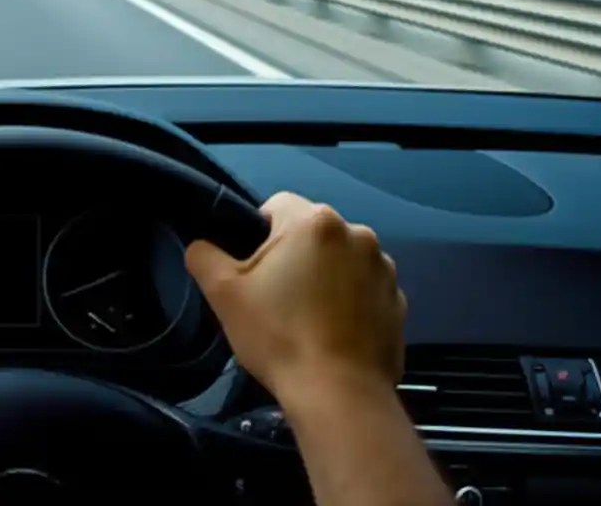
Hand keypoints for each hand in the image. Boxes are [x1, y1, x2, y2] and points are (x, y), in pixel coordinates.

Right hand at [185, 192, 405, 404]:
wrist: (338, 394)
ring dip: (324, 277)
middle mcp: (358, 234)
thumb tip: (201, 245)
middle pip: (311, 234)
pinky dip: (349, 302)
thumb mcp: (224, 294)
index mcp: (316, 222)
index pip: (276, 206)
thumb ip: (204, 256)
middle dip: (293, 256)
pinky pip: (364, 290)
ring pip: (340, 260)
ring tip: (307, 319)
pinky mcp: (399, 302)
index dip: (256, 235)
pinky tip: (333, 333)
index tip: (253, 273)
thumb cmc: (278, 336)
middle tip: (275, 298)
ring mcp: (384, 269)